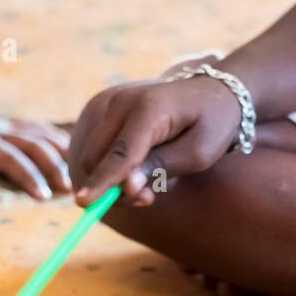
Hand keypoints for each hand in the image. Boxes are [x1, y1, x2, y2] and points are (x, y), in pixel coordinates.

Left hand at [0, 99, 70, 199]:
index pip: (10, 159)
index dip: (29, 177)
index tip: (45, 196)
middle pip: (32, 145)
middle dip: (53, 166)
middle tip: (69, 190)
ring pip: (37, 132)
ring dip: (59, 151)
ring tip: (79, 169)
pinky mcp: (0, 123)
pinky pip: (33, 127)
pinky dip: (52, 135)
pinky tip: (67, 146)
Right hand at [69, 75, 241, 207]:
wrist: (212, 92)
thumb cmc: (212, 125)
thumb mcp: (198, 153)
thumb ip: (161, 167)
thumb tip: (126, 186)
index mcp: (149, 109)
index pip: (120, 154)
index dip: (102, 182)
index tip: (83, 203)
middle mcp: (122, 102)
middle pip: (96, 158)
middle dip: (111, 188)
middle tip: (148, 198)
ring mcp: (112, 104)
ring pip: (93, 157)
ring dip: (112, 181)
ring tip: (149, 185)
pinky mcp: (108, 111)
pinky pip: (99, 151)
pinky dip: (112, 168)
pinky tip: (140, 169)